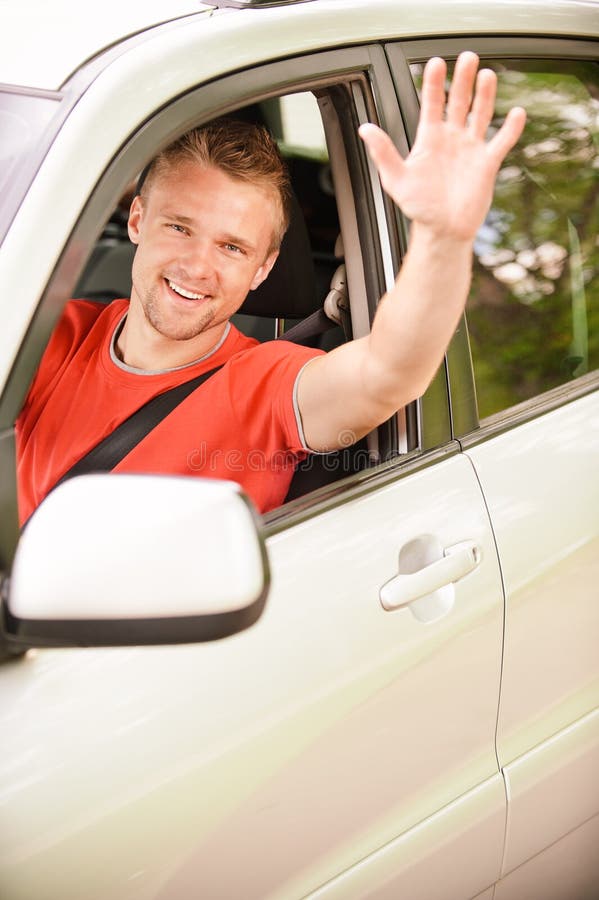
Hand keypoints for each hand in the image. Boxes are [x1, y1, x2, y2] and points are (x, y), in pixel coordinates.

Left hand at [359, 52, 525, 241]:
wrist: (442, 230)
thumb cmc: (418, 207)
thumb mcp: (396, 180)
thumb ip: (383, 152)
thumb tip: (365, 128)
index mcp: (429, 139)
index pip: (432, 103)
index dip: (434, 83)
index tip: (436, 63)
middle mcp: (451, 139)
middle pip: (459, 101)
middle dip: (463, 80)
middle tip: (468, 57)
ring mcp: (471, 149)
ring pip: (481, 114)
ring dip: (486, 95)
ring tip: (488, 75)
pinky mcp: (487, 163)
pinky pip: (502, 141)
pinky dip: (511, 128)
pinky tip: (517, 113)